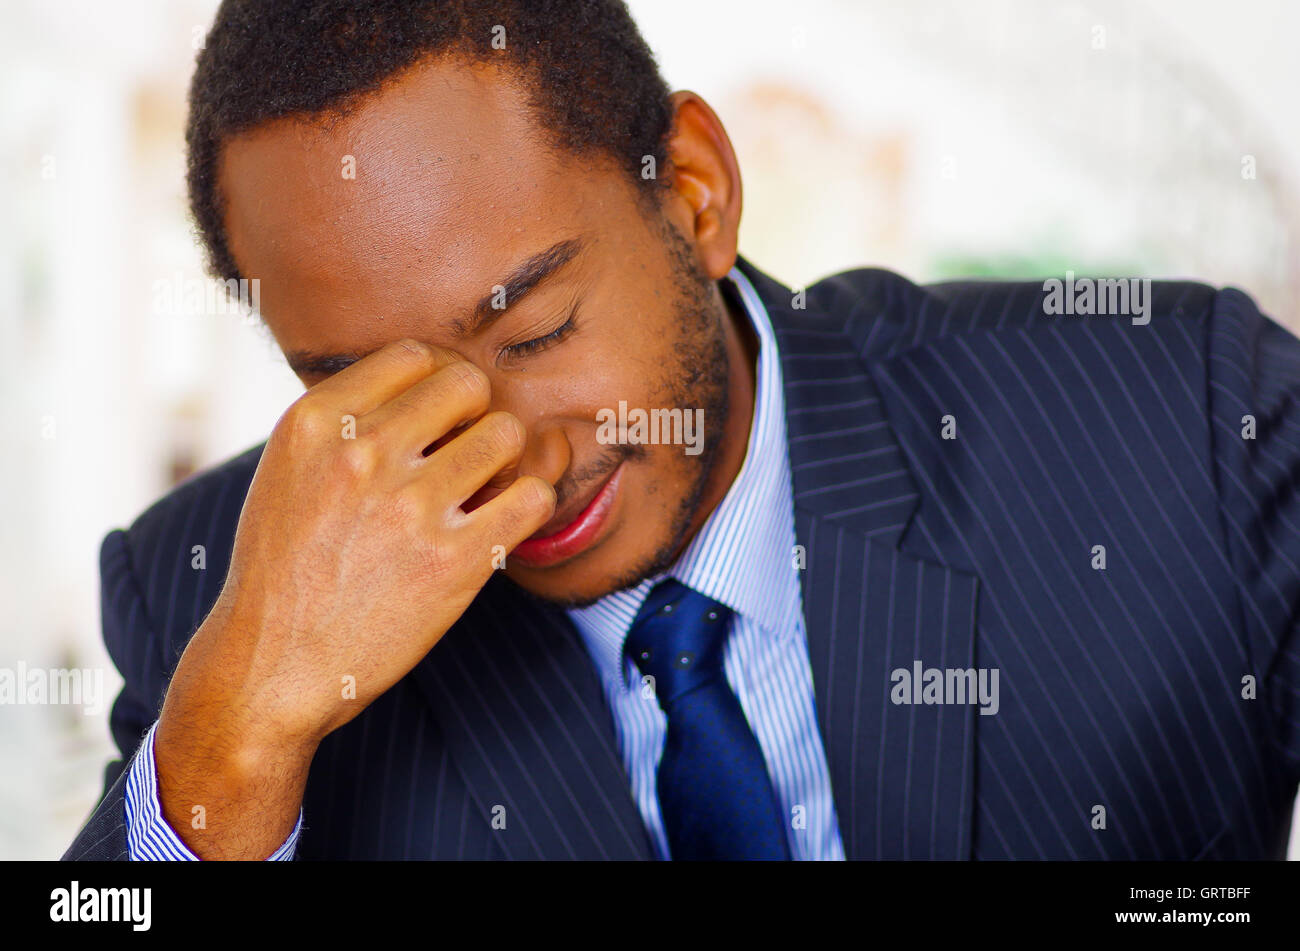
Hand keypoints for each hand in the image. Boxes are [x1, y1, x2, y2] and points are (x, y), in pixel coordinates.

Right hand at [153, 338, 554, 857]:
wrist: (271, 665)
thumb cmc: (287, 566)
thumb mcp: (289, 469)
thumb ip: (349, 419)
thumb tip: (435, 379)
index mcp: (317, 421)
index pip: (416, 357)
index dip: (438, 384)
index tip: (438, 420)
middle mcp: (363, 453)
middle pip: (469, 385)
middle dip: (476, 416)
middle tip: (465, 454)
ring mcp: (410, 507)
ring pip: (508, 435)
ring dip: (506, 460)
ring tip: (484, 490)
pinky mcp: (453, 562)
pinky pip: (532, 497)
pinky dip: (530, 503)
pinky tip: (505, 521)